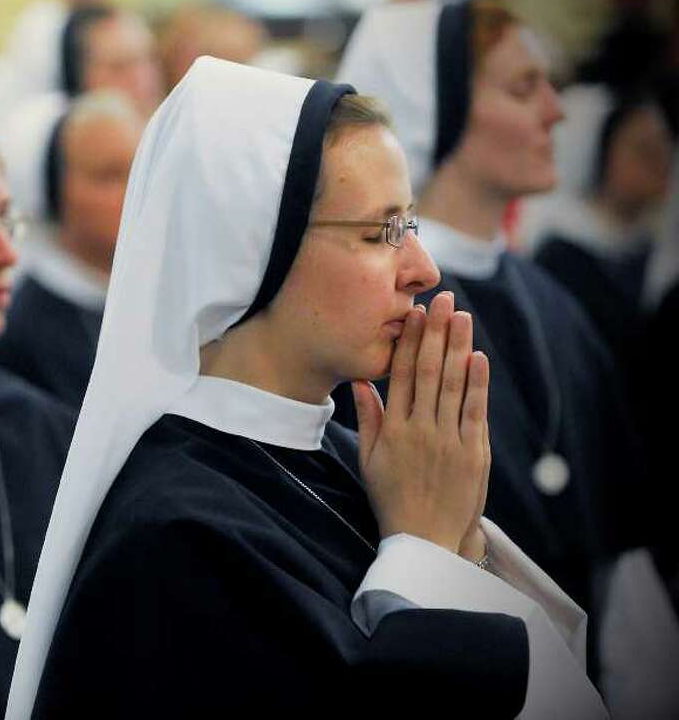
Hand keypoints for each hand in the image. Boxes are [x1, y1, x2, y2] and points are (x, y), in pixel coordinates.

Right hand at [352, 291, 491, 554]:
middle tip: (443, 299)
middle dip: (436, 332)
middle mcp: (421, 431)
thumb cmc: (391, 497)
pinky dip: (478, 383)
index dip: (409, 341)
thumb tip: (361, 382)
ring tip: (462, 316)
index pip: (402, 376)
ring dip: (459, 347)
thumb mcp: (369, 459)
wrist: (424, 539)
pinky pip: (475, 411)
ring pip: (454, 385)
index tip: (414, 313)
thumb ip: (367, 418)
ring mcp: (450, 441)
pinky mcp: (474, 454)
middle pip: (430, 372)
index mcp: (393, 430)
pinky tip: (478, 357)